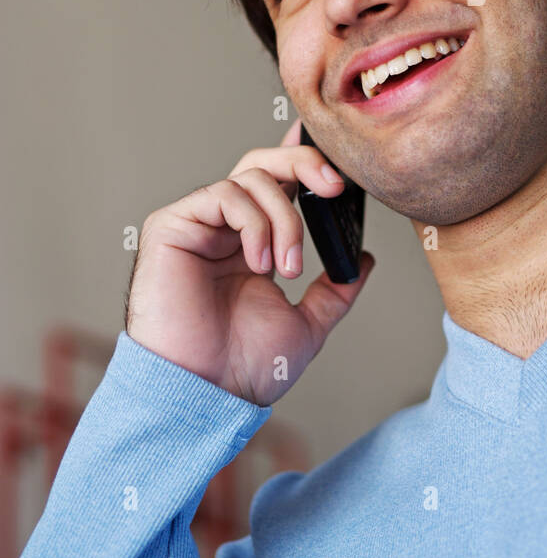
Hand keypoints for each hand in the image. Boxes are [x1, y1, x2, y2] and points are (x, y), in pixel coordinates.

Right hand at [126, 119, 374, 404]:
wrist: (204, 394)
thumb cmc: (242, 369)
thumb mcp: (306, 325)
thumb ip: (334, 291)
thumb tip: (363, 260)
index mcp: (253, 244)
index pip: (279, 185)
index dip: (306, 162)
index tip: (340, 170)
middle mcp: (225, 228)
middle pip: (265, 163)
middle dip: (305, 162)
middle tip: (335, 187)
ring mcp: (198, 224)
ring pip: (252, 177)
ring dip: (284, 219)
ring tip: (288, 267)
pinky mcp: (172, 225)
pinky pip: (224, 195)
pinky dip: (255, 224)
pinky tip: (259, 262)